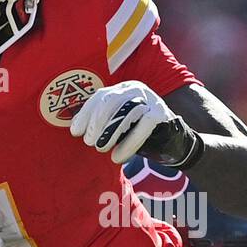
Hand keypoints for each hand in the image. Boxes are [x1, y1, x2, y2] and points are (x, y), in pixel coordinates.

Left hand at [69, 81, 196, 164]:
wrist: (171, 141)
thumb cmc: (137, 133)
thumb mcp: (116, 125)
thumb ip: (100, 123)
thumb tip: (75, 128)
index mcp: (121, 89)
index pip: (99, 96)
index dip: (85, 114)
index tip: (75, 132)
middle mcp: (135, 89)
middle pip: (110, 101)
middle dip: (96, 123)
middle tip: (89, 143)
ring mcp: (150, 99)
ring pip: (126, 111)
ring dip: (110, 132)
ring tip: (101, 149)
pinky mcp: (161, 113)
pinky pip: (143, 126)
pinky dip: (128, 143)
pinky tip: (118, 157)